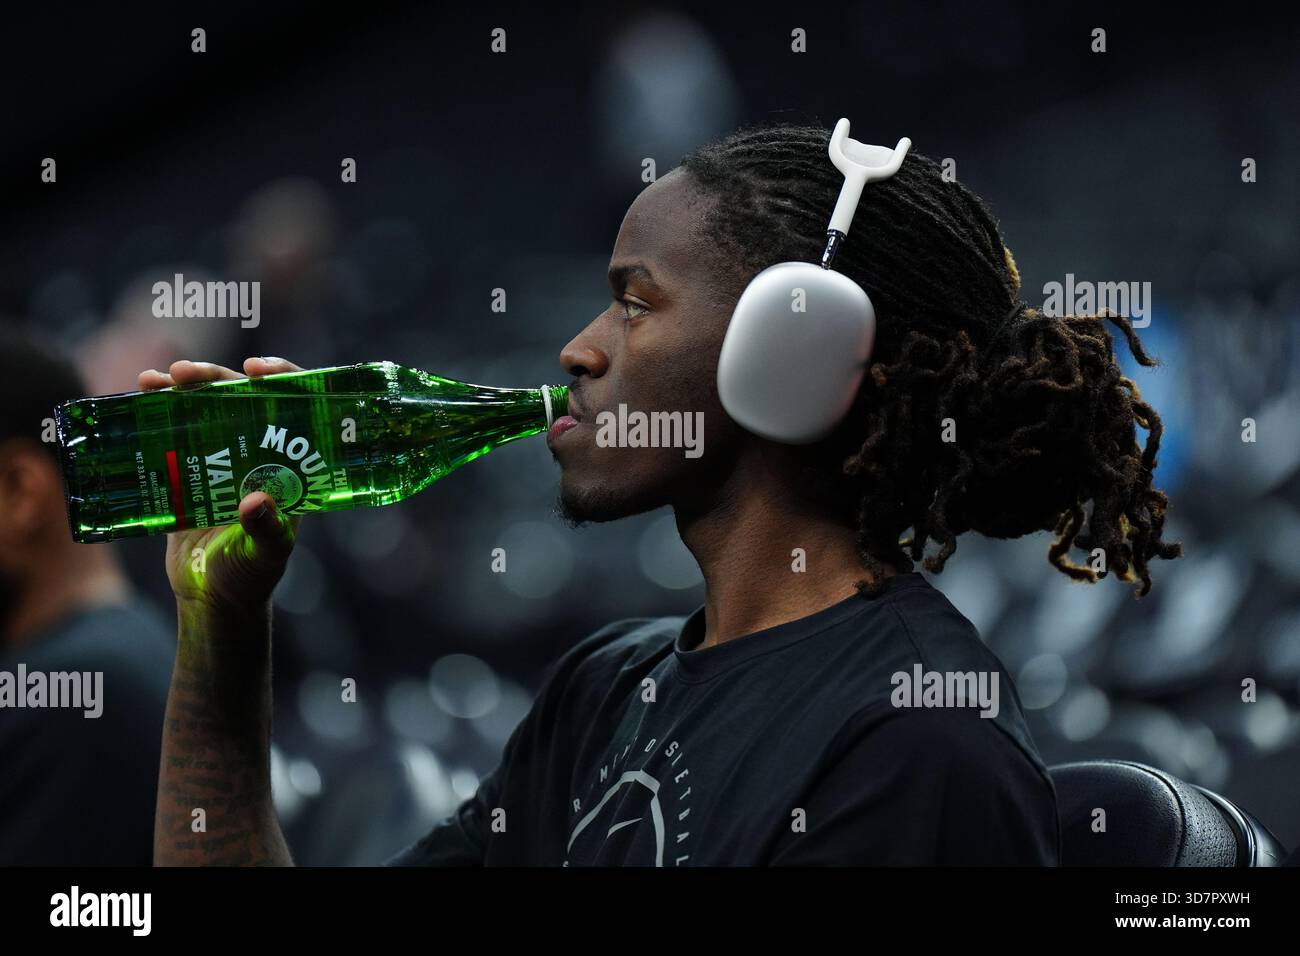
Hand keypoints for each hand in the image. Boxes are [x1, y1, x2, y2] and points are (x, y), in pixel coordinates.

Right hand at [138, 357, 304, 612]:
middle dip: (217, 378)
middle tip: (186, 373)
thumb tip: (255, 501)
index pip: (294, 408)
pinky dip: (159, 411)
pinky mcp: (189, 472)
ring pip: (206, 410)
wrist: (212, 600)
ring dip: (183, 388)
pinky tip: (140, 394)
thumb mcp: (266, 556)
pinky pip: (175, 433)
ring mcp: (222, 460)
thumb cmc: (252, 578)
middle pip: (242, 399)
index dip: (281, 379)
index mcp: (289, 466)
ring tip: (156, 379)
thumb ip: (267, 531)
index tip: (258, 369)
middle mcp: (258, 455)